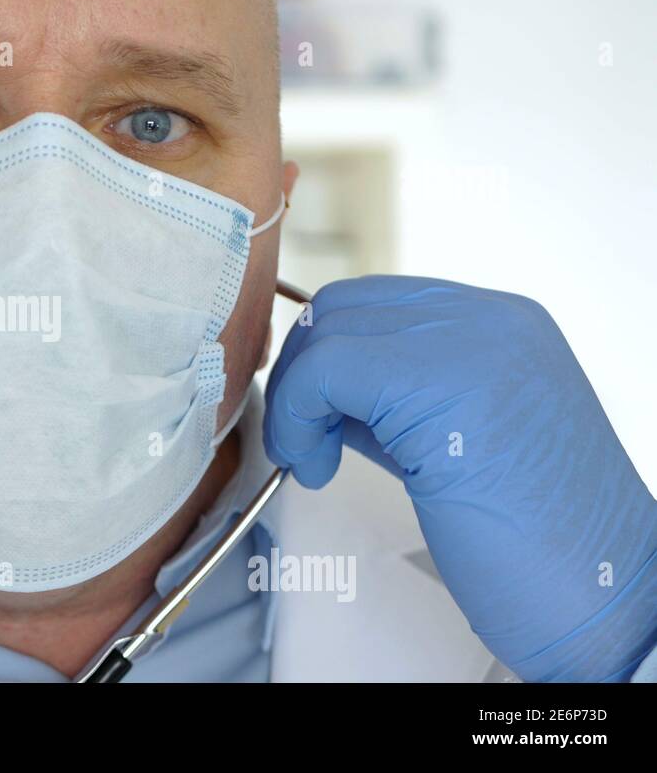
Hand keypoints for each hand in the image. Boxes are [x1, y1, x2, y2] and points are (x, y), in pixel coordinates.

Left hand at [263, 275, 656, 680]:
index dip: (325, 358)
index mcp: (501, 324)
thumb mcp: (450, 441)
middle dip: (302, 372)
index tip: (314, 419)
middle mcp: (491, 318)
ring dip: (296, 397)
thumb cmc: (530, 541)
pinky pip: (328, 370)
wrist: (603, 597)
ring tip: (312, 460)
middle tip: (303, 441)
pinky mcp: (444, 384)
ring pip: (331, 330)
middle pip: (346, 305)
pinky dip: (297, 415)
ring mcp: (472, 342)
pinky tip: (316, 468)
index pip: (377, 303)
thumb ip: (390, 402)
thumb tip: (313, 390)